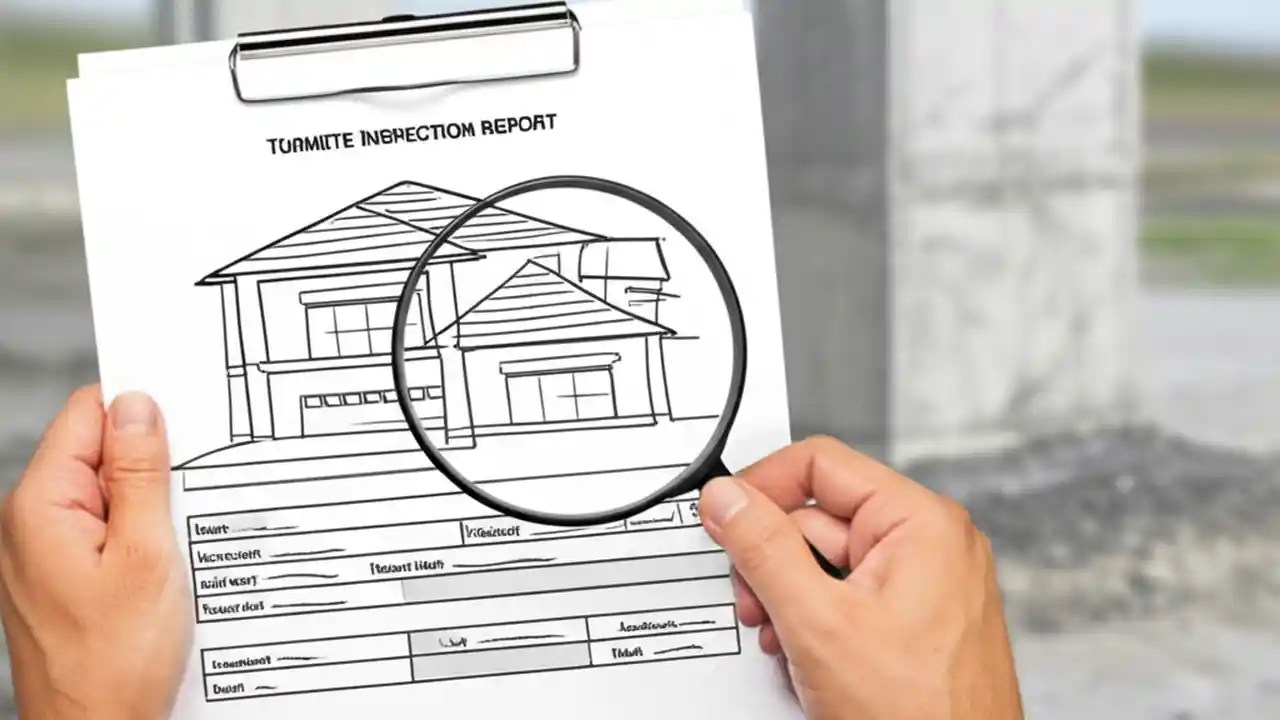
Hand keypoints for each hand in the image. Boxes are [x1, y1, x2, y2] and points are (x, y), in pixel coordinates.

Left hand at [0, 387, 190, 719]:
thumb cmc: (113, 665)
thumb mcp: (146, 555)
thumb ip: (140, 476)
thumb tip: (137, 408)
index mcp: (41, 506)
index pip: (88, 414)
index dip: (140, 412)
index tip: (184, 429)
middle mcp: (31, 523)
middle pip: (99, 453)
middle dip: (152, 466)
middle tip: (186, 503)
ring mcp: (45, 551)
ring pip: (109, 494)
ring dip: (152, 508)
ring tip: (174, 550)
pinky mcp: (64, 576)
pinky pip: (107, 531)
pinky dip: (142, 538)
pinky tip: (164, 570)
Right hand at [699, 437, 1021, 719]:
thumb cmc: (921, 716)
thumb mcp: (819, 622)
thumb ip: (765, 550)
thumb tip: (729, 498)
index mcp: (920, 523)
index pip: (820, 465)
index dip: (762, 487)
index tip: (723, 517)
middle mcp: (928, 544)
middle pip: (816, 517)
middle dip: (772, 561)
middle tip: (752, 599)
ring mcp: (923, 585)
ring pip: (824, 563)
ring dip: (787, 598)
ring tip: (782, 639)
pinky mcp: (911, 622)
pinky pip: (844, 598)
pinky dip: (812, 622)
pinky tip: (803, 657)